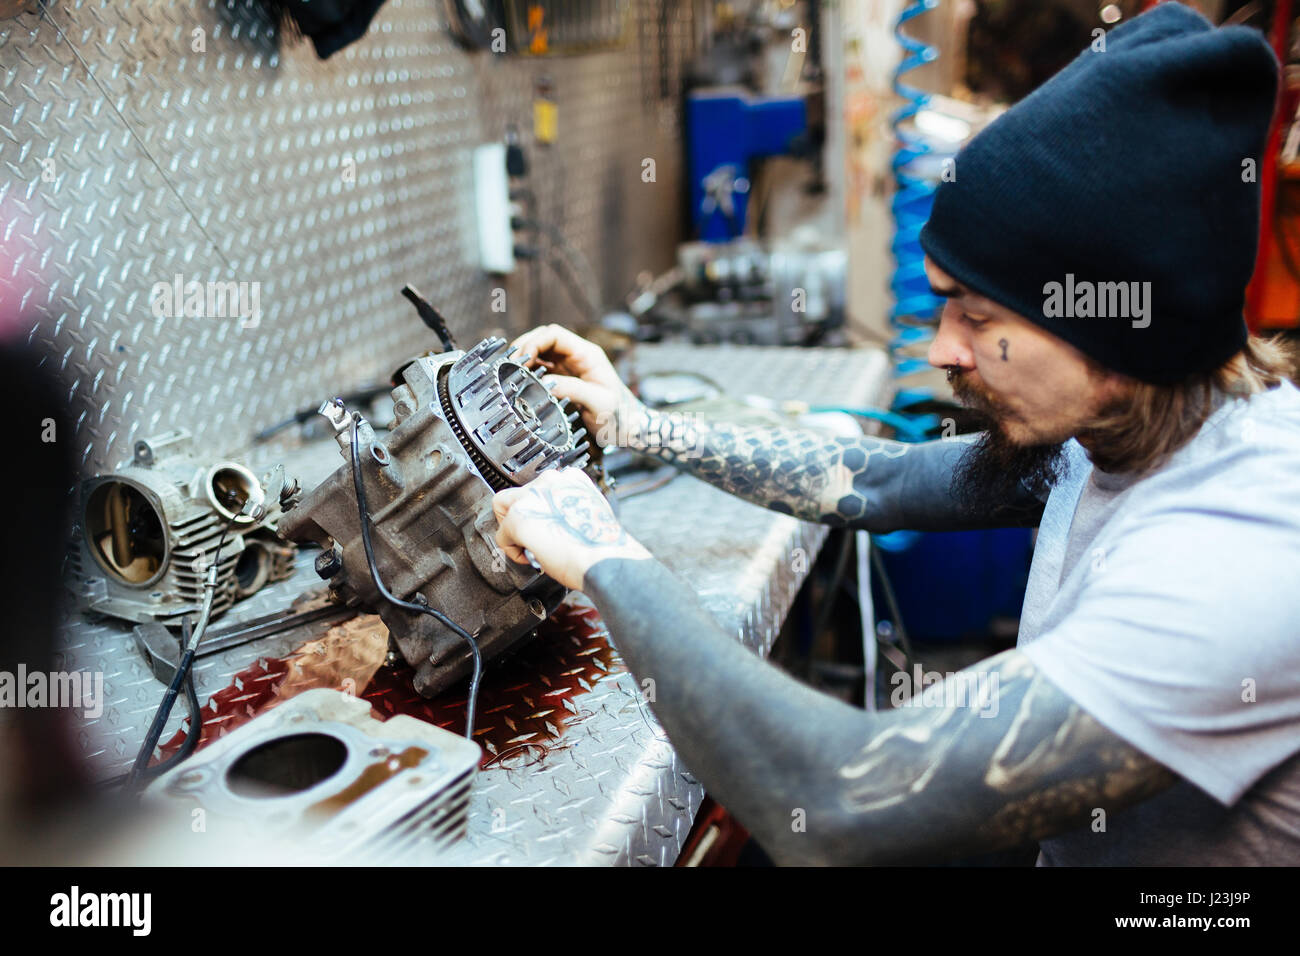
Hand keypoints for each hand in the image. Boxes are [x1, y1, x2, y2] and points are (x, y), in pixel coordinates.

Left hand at [493, 467, 650, 590]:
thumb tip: (558, 518)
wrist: (604, 560)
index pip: (542, 485)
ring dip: (512, 528)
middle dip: (522, 515)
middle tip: (533, 536)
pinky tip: (529, 557)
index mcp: (571, 478)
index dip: (540, 508)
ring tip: (529, 546)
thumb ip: (570, 505)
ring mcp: (532, 497)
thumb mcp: (592, 511)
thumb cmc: (603, 544)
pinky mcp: (518, 518)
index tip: (546, 523)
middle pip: (519, 492)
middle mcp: (550, 481)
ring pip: (503, 506)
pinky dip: (511, 549)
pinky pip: (502, 534)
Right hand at [510, 324, 645, 448]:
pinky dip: (530, 372)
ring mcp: (570, 367)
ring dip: (525, 360)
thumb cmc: (619, 417)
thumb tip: (544, 382)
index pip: (555, 334)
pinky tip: (522, 382)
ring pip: (541, 353)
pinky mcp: (566, 379)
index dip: (534, 342)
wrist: (630, 429)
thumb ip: (573, 390)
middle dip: (525, 348)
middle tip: (509, 366)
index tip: (521, 359)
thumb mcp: (598, 404)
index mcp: (587, 354)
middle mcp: (577, 356)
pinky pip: (543, 368)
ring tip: (512, 373)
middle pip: (544, 339)